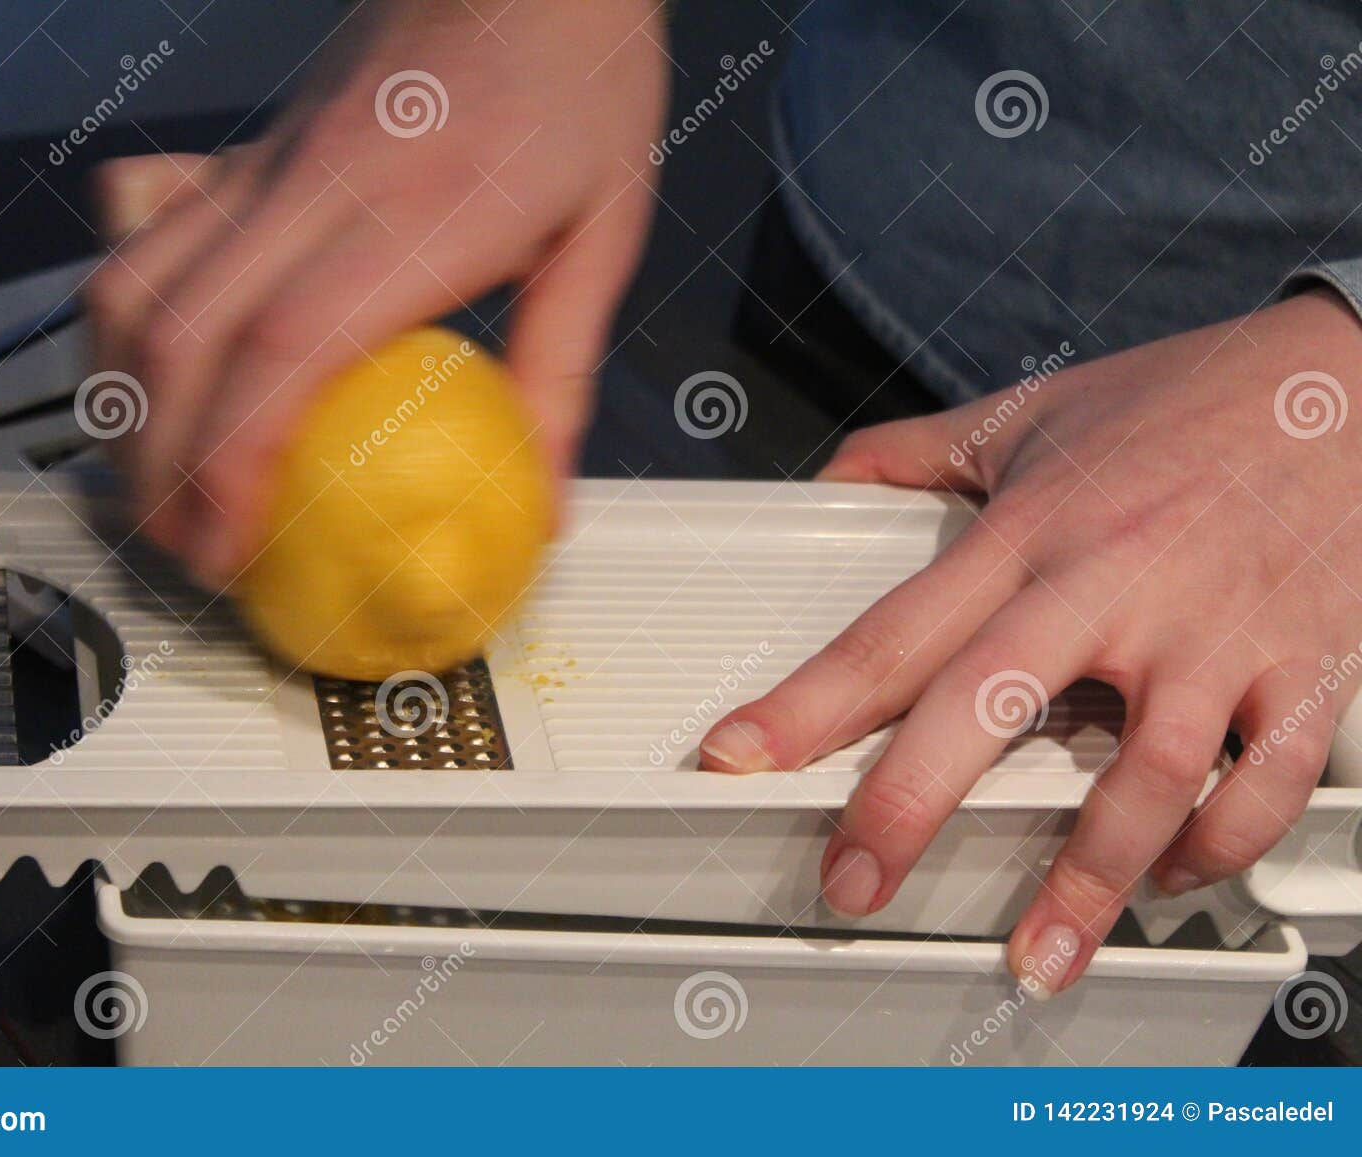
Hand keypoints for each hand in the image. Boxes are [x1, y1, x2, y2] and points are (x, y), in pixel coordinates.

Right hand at [86, 0, 665, 585]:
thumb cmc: (574, 81)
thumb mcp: (601, 235)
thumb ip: (561, 376)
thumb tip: (540, 506)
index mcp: (414, 214)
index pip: (284, 349)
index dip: (234, 463)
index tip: (232, 547)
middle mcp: (312, 185)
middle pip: (180, 335)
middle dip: (160, 466)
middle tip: (188, 550)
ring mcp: (263, 164)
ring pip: (129, 281)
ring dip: (119, 401)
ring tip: (152, 487)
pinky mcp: (243, 152)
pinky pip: (138, 230)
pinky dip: (115, 313)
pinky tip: (139, 371)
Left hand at [700, 288, 1361, 994]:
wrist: (1353, 380)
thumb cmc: (1190, 396)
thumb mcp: (1032, 412)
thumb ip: (919, 452)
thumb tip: (833, 482)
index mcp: (1032, 531)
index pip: (895, 628)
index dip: (807, 702)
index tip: (739, 757)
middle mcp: (1112, 585)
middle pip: (990, 707)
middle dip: (908, 806)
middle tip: (853, 882)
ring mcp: (1209, 633)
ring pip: (1141, 775)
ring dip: (1085, 880)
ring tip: (1032, 953)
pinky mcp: (1300, 666)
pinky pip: (1262, 781)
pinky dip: (1217, 845)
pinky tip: (1169, 877)